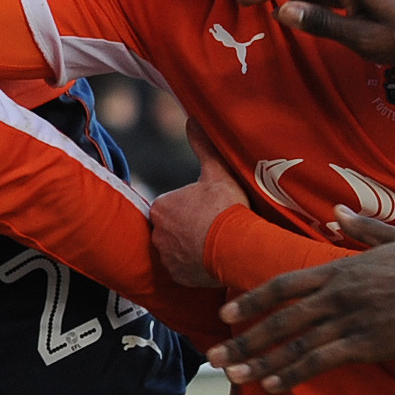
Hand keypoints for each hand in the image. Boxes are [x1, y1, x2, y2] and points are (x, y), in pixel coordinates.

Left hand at [148, 144, 247, 287]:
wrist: (238, 247)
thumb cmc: (227, 207)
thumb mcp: (217, 172)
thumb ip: (203, 147)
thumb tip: (193, 119)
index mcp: (161, 205)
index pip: (172, 205)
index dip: (192, 207)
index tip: (209, 210)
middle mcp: (156, 232)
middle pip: (172, 227)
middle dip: (188, 227)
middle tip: (212, 227)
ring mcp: (165, 256)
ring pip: (176, 248)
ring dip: (190, 246)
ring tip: (213, 243)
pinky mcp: (176, 275)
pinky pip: (182, 269)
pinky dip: (193, 265)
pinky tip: (211, 258)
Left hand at [206, 213, 394, 392]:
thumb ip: (361, 227)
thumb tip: (336, 211)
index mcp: (339, 269)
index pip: (282, 285)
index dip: (251, 300)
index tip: (226, 313)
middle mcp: (336, 295)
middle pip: (279, 319)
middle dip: (244, 339)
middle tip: (215, 357)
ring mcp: (349, 320)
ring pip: (294, 344)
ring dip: (260, 362)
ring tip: (234, 376)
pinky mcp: (366, 344)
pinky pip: (320, 362)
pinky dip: (293, 374)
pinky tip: (272, 386)